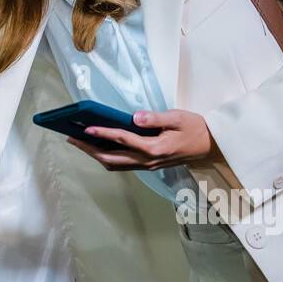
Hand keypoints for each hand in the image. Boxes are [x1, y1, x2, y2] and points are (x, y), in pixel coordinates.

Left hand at [65, 108, 221, 171]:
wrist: (211, 146)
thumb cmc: (195, 128)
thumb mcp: (178, 117)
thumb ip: (156, 118)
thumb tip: (134, 117)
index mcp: (155, 148)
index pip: (123, 139)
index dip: (103, 133)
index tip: (86, 127)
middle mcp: (148, 160)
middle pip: (111, 158)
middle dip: (89, 149)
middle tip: (71, 138)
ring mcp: (147, 165)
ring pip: (115, 164)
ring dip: (95, 155)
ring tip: (79, 142)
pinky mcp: (148, 164)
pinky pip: (122, 165)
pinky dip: (107, 157)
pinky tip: (98, 148)